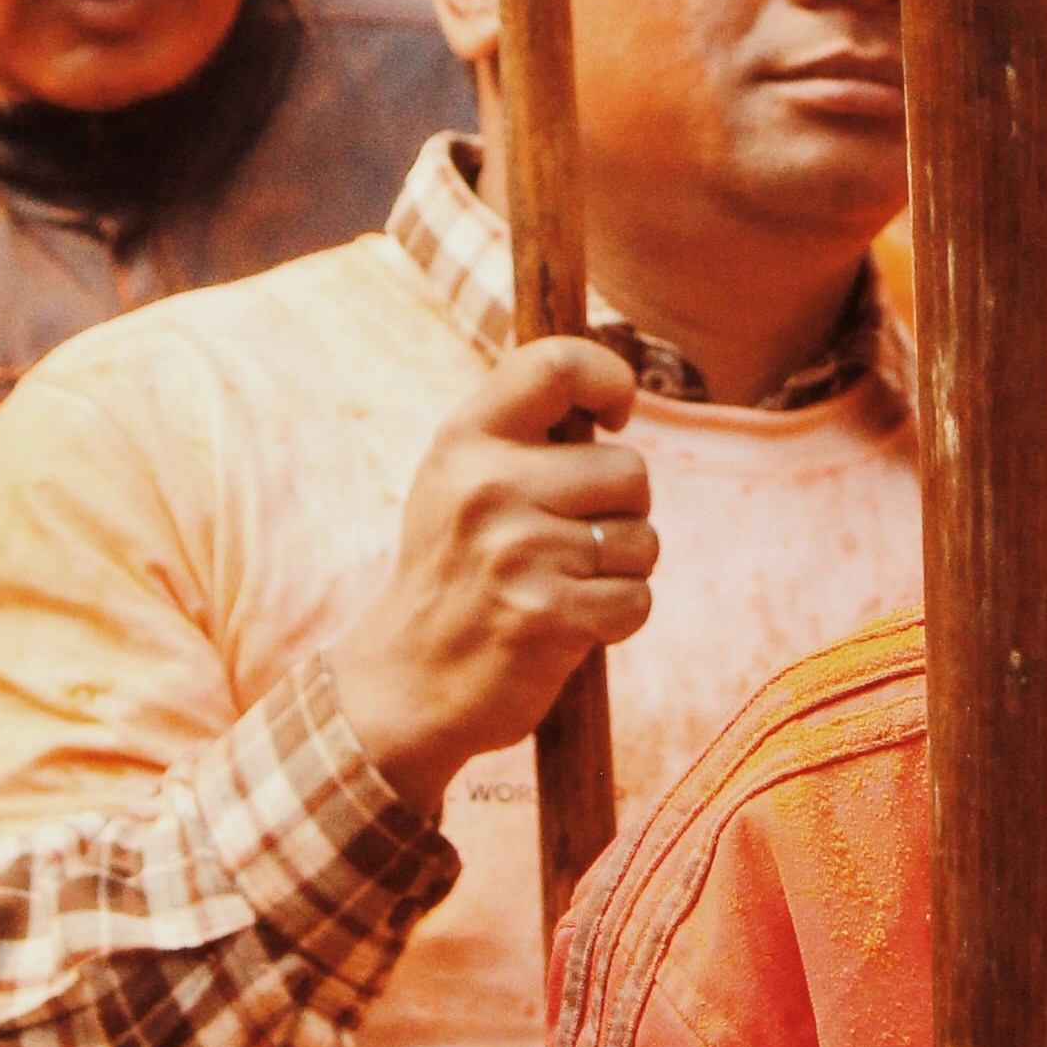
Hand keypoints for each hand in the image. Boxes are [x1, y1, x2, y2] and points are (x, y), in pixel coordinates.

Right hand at [328, 338, 651, 805]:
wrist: (404, 683)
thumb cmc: (451, 574)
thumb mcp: (458, 482)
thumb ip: (521, 435)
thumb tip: (614, 390)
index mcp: (464, 441)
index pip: (554, 363)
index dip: (608, 377)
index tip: (615, 416)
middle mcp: (488, 486)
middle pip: (630, 469)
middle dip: (622, 511)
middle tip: (571, 542)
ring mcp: (518, 551)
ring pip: (642, 539)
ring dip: (620, 570)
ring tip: (561, 585)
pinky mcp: (547, 615)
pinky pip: (637, 598)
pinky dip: (618, 618)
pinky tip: (567, 626)